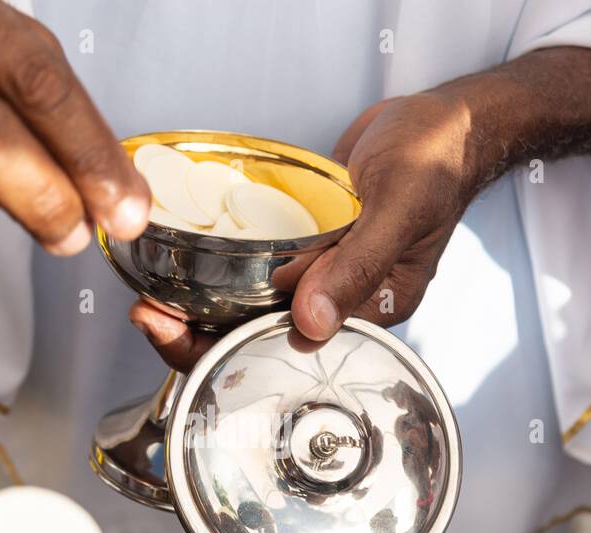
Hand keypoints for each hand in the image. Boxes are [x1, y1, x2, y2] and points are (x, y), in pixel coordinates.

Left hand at [129, 86, 486, 367]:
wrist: (442, 120)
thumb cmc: (437, 160)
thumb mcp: (399, 208)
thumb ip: (357, 265)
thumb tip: (311, 322)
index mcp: (369, 311)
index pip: (289, 352)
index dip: (227, 353)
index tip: (175, 334)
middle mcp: (340, 300)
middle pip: (260, 334)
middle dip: (199, 334)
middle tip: (147, 315)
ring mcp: (320, 273)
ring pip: (251, 304)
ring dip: (202, 304)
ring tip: (151, 297)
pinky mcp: (305, 246)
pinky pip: (258, 267)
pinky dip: (221, 271)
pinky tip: (184, 266)